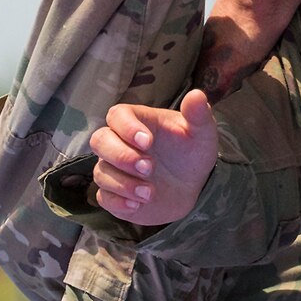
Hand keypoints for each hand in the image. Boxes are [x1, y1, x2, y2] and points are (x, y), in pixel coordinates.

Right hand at [88, 89, 218, 225]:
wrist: (192, 186)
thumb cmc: (191, 153)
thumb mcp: (201, 133)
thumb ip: (198, 115)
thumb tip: (198, 95)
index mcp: (136, 122)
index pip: (117, 115)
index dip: (127, 127)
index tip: (148, 141)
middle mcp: (119, 144)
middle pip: (99, 142)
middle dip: (121, 156)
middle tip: (149, 167)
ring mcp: (114, 169)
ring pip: (101, 172)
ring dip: (124, 183)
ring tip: (150, 192)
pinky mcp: (114, 194)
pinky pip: (104, 197)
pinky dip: (118, 202)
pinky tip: (137, 205)